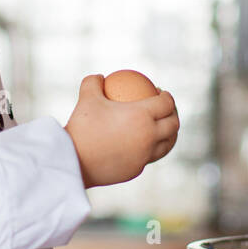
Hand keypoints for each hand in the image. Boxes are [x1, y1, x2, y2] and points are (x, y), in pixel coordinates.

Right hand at [63, 74, 179, 188]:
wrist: (73, 161)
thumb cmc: (81, 127)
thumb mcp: (86, 97)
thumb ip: (93, 82)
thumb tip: (101, 78)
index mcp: (142, 116)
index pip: (166, 104)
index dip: (167, 97)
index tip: (161, 93)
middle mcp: (149, 137)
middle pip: (173, 125)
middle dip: (174, 115)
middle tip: (165, 110)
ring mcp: (144, 156)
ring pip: (166, 145)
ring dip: (169, 135)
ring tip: (162, 130)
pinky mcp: (136, 170)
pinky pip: (147, 157)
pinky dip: (149, 150)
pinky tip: (142, 146)